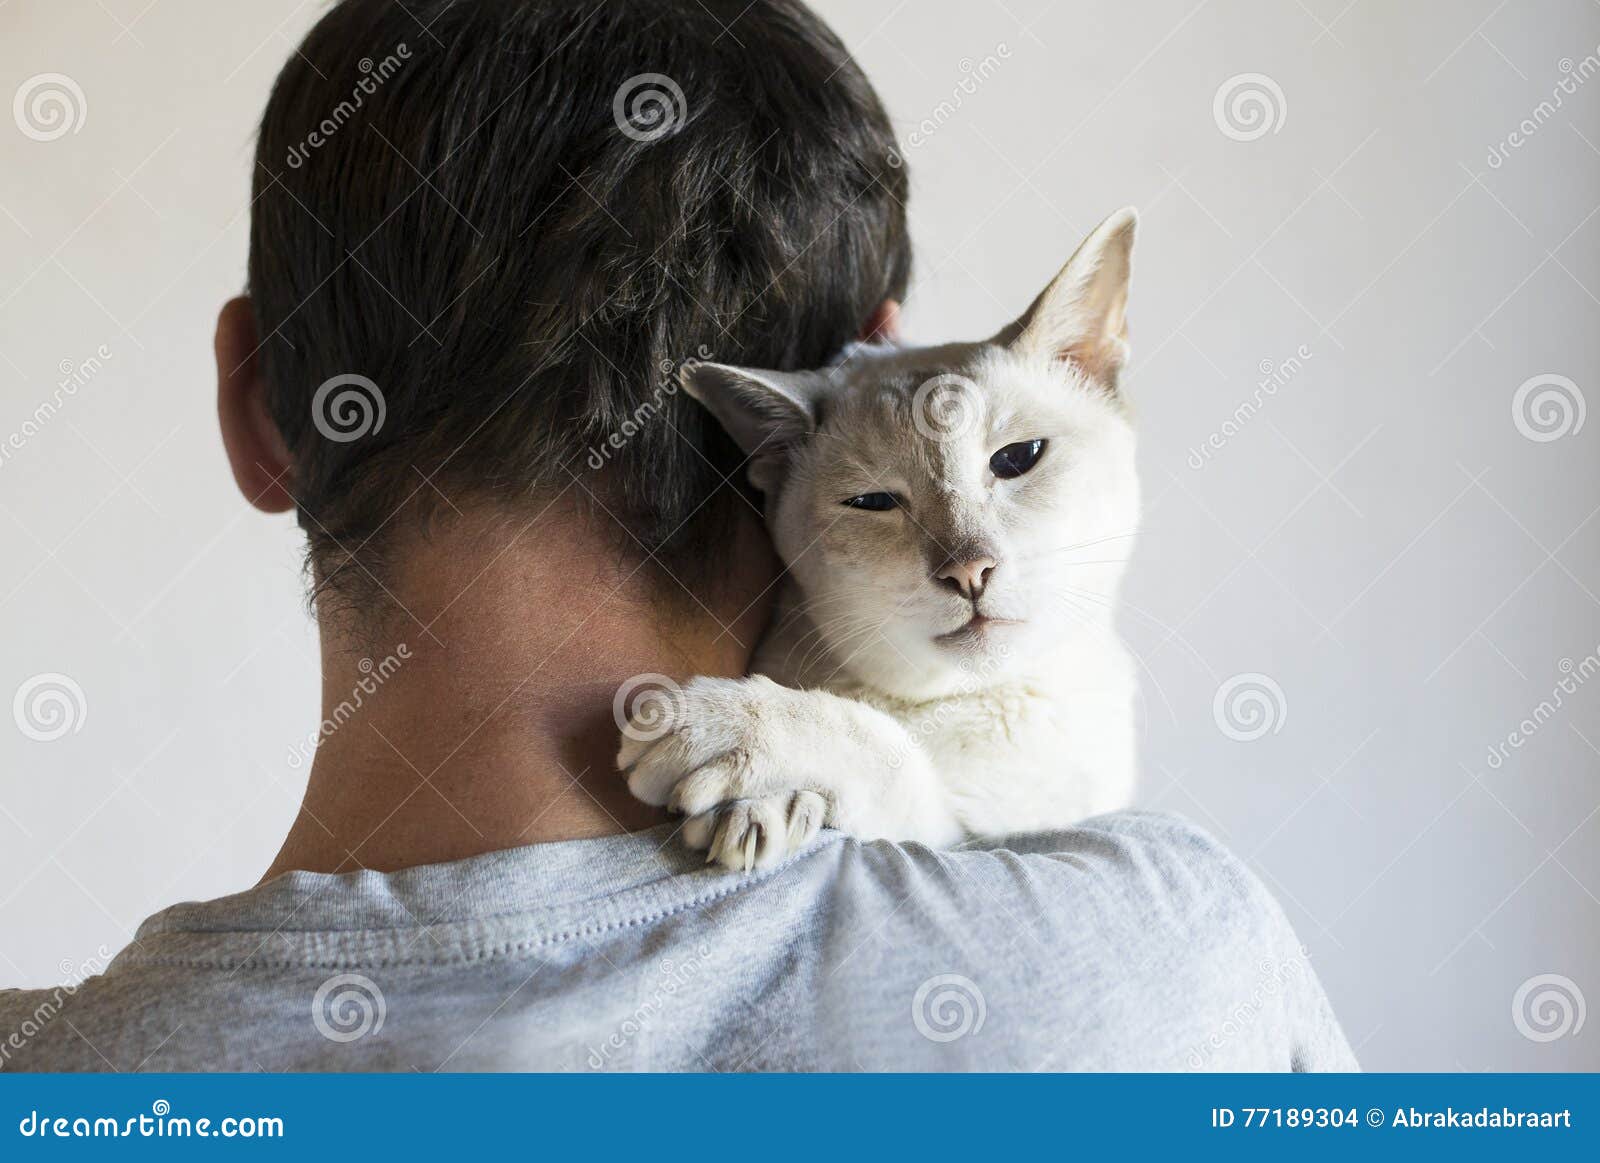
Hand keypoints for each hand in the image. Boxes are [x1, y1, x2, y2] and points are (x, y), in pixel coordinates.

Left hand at [619, 675, 828, 870]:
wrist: (836, 744)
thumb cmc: (779, 733)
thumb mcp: (736, 708)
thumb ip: (698, 711)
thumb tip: (644, 724)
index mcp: (716, 693)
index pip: (656, 708)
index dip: (635, 738)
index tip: (628, 760)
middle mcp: (725, 706)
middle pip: (662, 726)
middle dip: (641, 759)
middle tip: (638, 785)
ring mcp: (743, 732)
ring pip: (680, 750)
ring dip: (658, 779)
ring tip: (658, 801)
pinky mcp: (757, 764)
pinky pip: (709, 780)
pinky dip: (689, 794)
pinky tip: (688, 806)